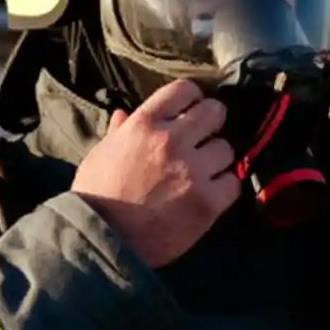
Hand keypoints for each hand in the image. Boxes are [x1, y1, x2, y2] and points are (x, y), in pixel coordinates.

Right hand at [71, 80, 239, 267]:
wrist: (103, 240)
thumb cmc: (95, 196)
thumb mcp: (101, 155)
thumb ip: (119, 133)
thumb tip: (123, 114)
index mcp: (145, 124)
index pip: (184, 89)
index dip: (192, 99)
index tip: (191, 111)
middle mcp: (173, 140)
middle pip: (215, 112)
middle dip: (212, 124)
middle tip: (204, 139)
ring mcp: (193, 171)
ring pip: (226, 149)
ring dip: (217, 159)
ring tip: (204, 172)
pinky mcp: (208, 201)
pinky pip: (233, 183)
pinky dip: (224, 188)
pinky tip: (209, 194)